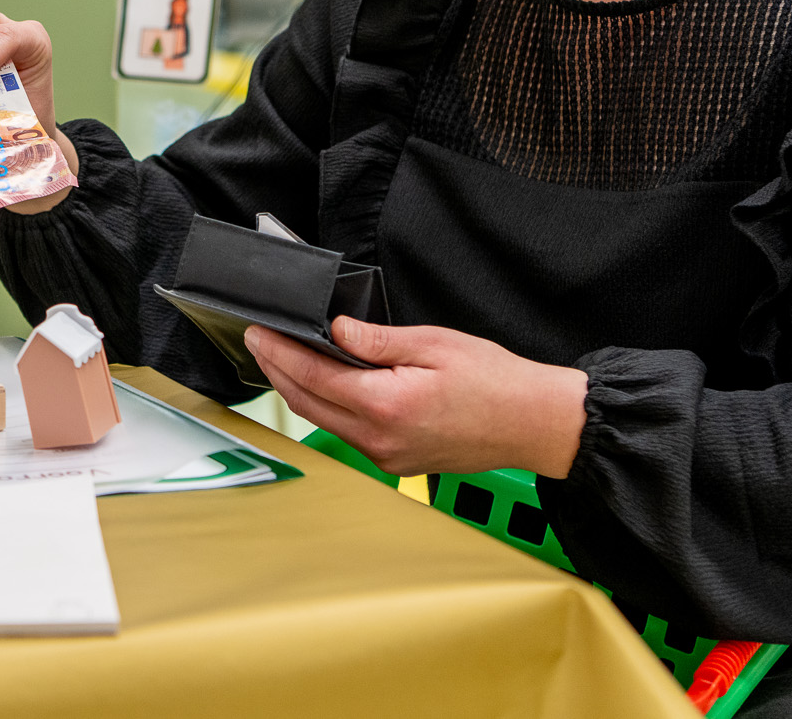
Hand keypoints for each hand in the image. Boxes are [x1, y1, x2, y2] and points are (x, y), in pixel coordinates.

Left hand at [245, 318, 588, 478]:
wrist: (534, 423)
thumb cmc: (496, 383)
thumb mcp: (434, 343)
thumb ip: (377, 339)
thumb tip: (335, 330)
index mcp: (386, 405)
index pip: (312, 376)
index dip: (279, 352)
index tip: (258, 332)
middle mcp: (379, 438)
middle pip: (307, 402)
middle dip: (276, 369)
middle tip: (258, 341)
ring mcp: (385, 455)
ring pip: (322, 420)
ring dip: (296, 389)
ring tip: (280, 357)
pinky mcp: (394, 461)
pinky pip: (346, 432)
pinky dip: (324, 406)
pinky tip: (320, 384)